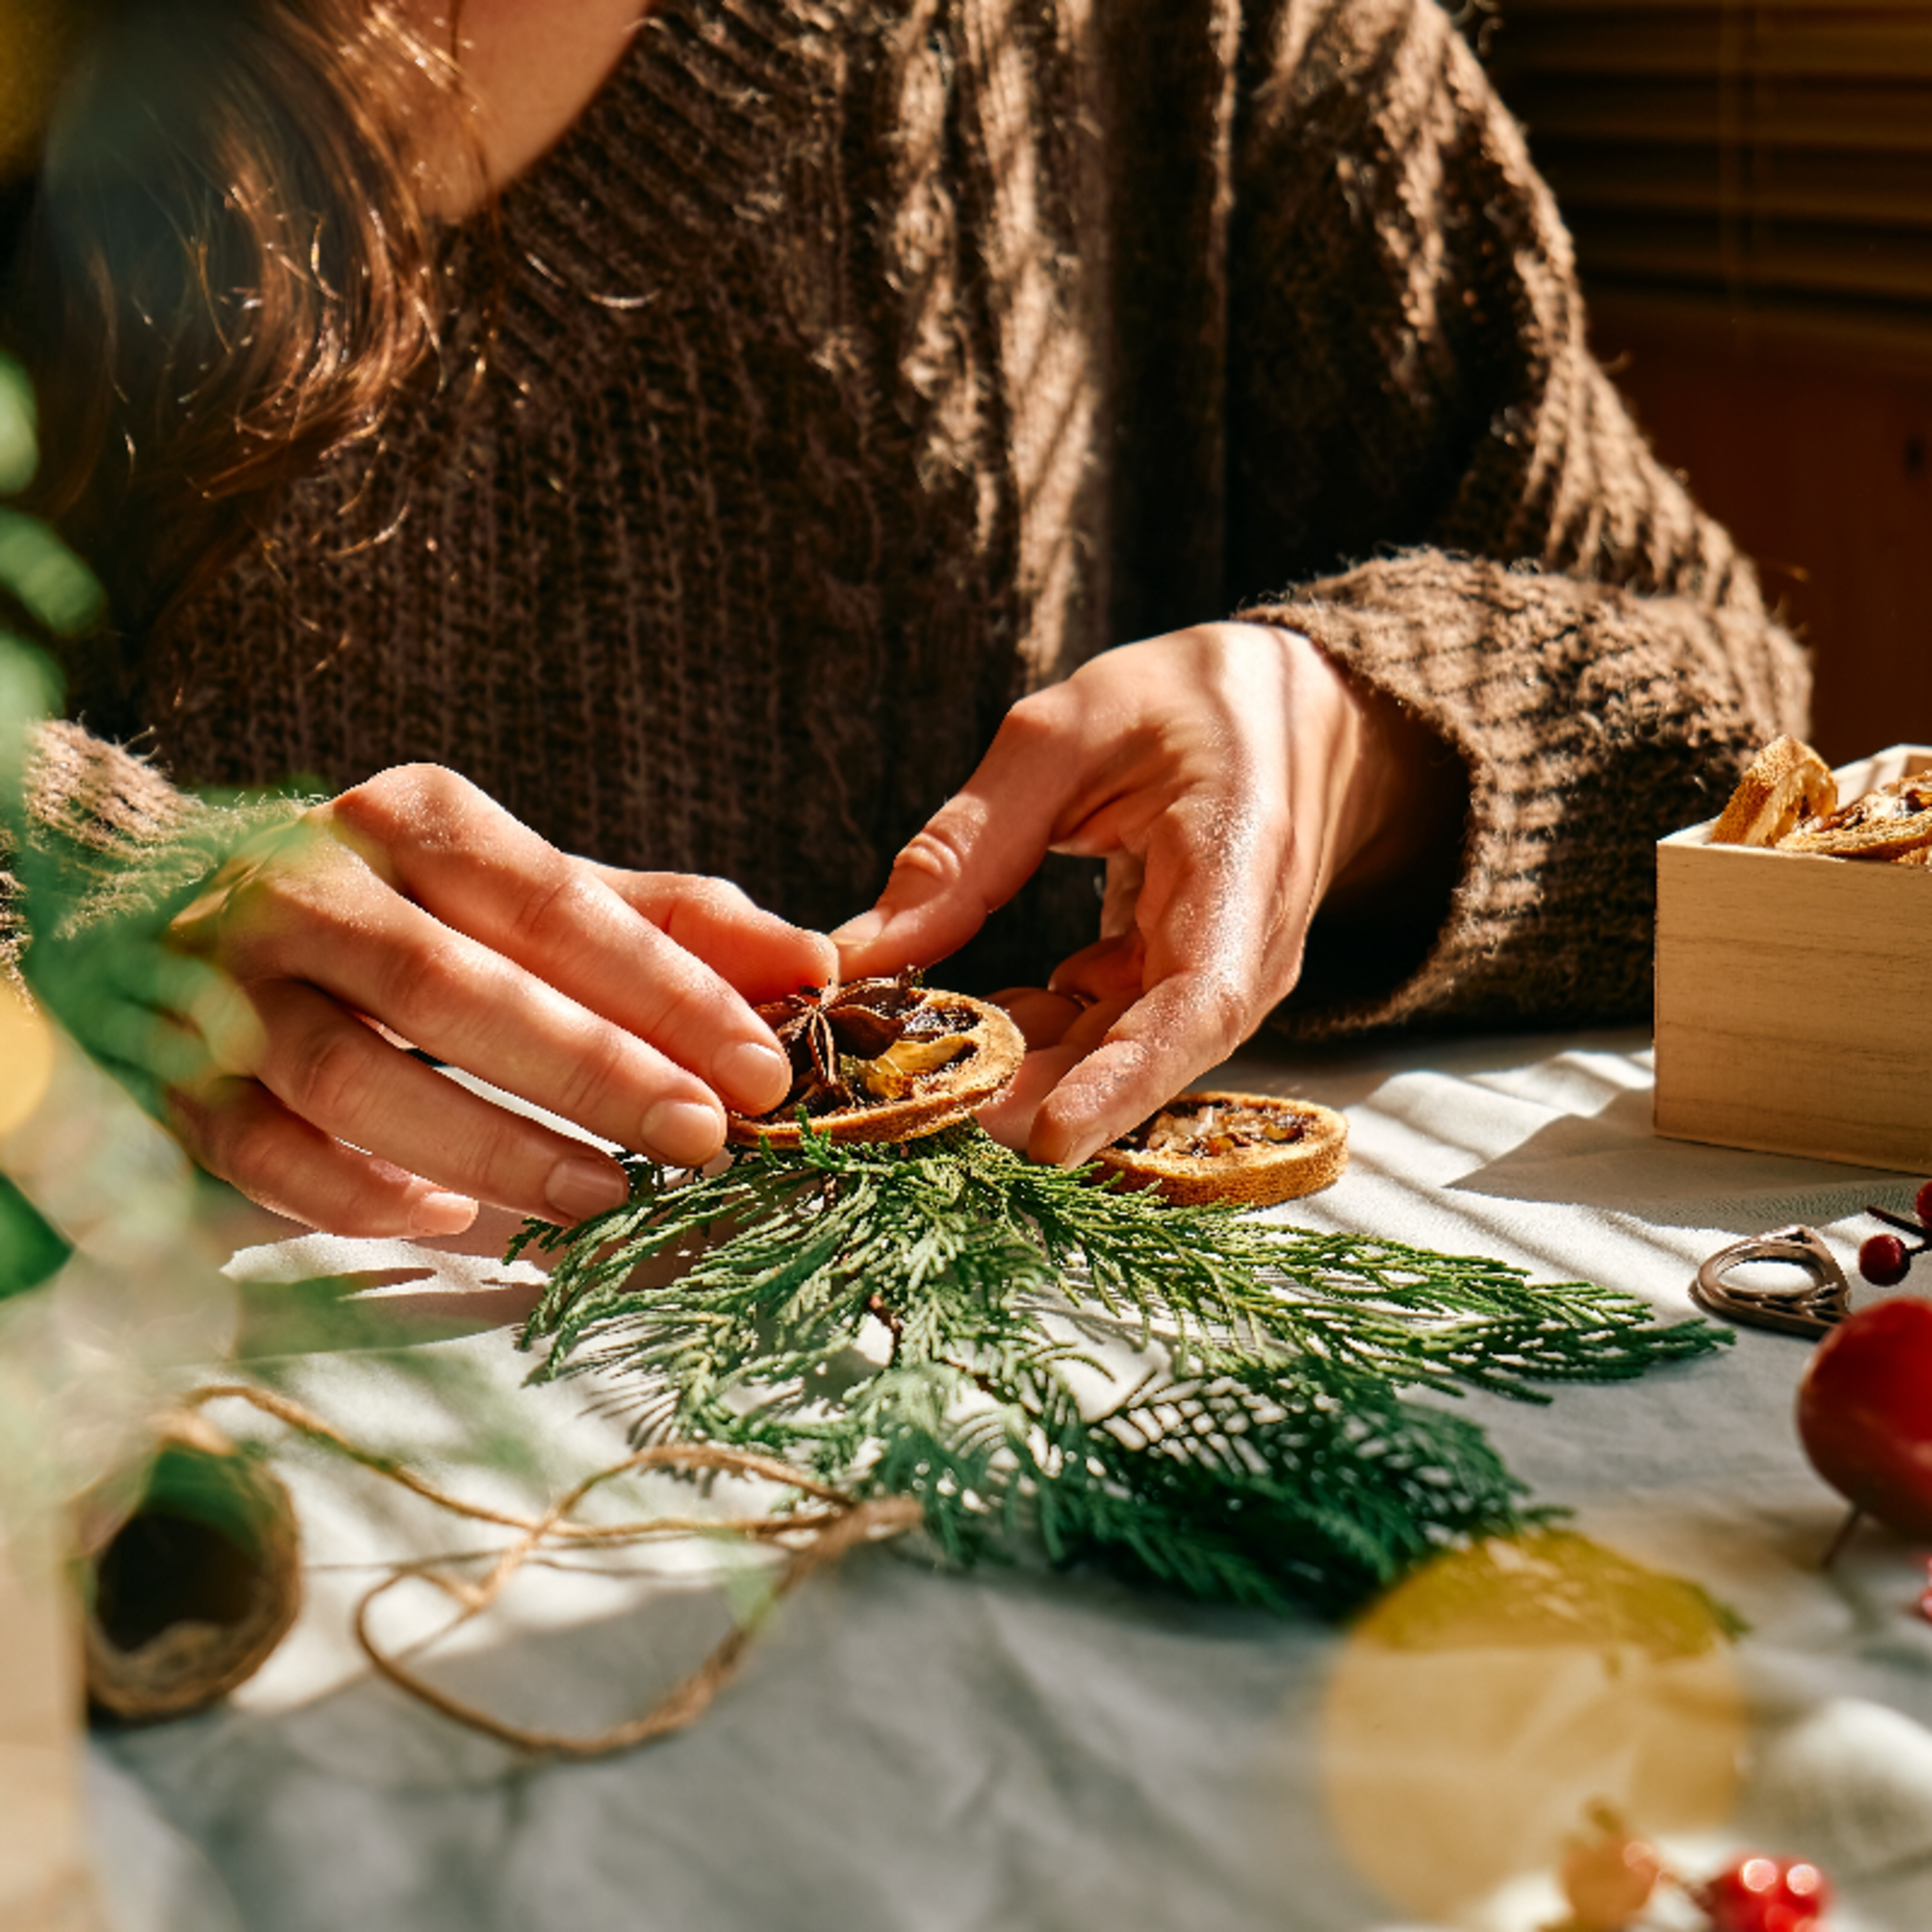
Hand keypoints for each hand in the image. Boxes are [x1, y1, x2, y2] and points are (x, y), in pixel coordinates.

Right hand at [163, 765, 835, 1234]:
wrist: (163, 910)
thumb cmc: (402, 910)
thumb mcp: (525, 894)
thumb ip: (660, 925)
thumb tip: (811, 960)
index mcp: (410, 822)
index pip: (553, 902)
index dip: (666, 987)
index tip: (764, 1067)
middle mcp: (307, 886)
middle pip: (452, 983)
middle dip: (590, 1067)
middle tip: (704, 1137)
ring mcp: (224, 986)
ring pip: (348, 1071)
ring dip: (483, 1140)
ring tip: (603, 1194)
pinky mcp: (173, 1081)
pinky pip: (257, 1147)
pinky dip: (350, 1191)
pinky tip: (445, 1221)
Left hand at [831, 623, 1458, 1163]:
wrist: (1290, 707)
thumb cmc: (1185, 701)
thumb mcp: (1060, 736)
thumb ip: (965, 848)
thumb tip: (860, 954)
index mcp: (1240, 864)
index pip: (1198, 1003)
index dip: (1124, 1081)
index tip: (1047, 1137)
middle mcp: (1250, 945)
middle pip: (1152, 1053)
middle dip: (1043, 1092)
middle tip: (926, 1106)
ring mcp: (1226, 975)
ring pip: (1125, 1054)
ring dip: (1032, 1069)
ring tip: (931, 1061)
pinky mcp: (1191, 985)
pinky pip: (1117, 1033)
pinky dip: (1045, 1036)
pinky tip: (979, 1021)